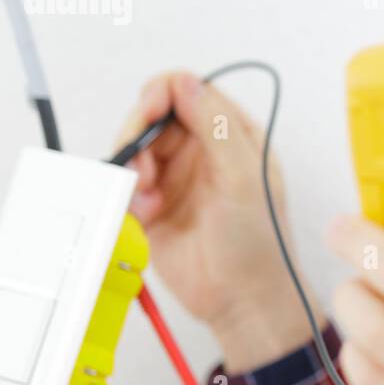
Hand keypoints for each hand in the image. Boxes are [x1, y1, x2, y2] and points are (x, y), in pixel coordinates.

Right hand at [115, 71, 322, 372]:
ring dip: (132, 167)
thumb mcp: (244, 178)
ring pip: (133, 148)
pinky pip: (124, 184)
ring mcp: (175, 177)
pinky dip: (127, 194)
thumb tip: (186, 83)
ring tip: (148, 195)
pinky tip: (146, 214)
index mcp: (232, 134)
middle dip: (138, 134)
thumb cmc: (259, 242)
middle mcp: (201, 150)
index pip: (188, 90)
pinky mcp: (153, 205)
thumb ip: (216, 128)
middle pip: (151, 115)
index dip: (162, 94)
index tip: (149, 113)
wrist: (242, 300)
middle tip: (143, 166)